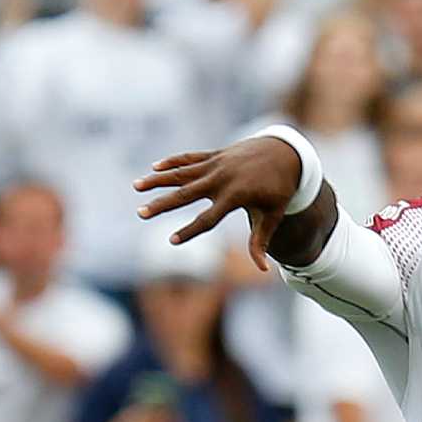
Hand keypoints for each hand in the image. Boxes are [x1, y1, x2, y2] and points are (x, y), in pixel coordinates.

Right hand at [135, 137, 304, 269]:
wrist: (285, 152)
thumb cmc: (279, 189)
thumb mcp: (273, 215)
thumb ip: (261, 241)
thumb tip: (263, 270)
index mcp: (236, 196)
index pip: (208, 219)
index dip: (190, 231)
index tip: (172, 241)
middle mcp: (221, 179)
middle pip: (186, 195)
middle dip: (162, 205)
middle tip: (140, 213)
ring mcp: (216, 164)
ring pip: (181, 173)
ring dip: (157, 180)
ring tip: (136, 187)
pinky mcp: (215, 154)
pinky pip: (189, 159)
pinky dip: (172, 162)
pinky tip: (153, 168)